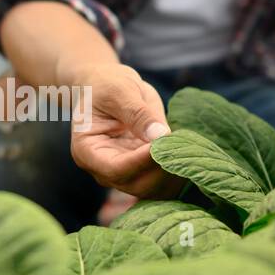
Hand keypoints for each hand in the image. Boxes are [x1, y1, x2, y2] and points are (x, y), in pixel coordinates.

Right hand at [69, 64, 185, 198]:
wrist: (108, 88)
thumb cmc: (108, 85)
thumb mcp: (120, 91)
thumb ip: (138, 113)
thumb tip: (160, 136)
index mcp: (87, 150)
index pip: (115, 168)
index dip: (143, 161)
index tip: (166, 142)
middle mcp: (102, 169)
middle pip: (135, 184)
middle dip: (162, 169)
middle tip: (185, 145)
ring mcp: (121, 173)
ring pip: (151, 189)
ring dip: (172, 173)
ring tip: (188, 146)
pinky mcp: (140, 172)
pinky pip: (160, 184)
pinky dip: (176, 173)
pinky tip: (187, 152)